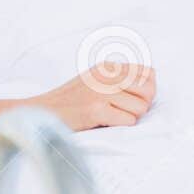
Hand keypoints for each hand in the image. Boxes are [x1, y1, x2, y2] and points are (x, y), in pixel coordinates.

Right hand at [37, 65, 157, 130]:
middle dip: (142, 105)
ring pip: (141, 108)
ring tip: (111, 118)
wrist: (40, 113)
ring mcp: (100, 91)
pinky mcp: (96, 109)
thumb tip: (152, 82)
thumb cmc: (69, 102)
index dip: (147, 91)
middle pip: (149, 90)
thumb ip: (119, 79)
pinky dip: (120, 126)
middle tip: (125, 112)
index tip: (134, 100)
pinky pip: (128, 121)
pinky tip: (105, 123)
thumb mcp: (94, 81)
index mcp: (107, 67)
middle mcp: (105, 75)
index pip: (149, 73)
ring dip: (130, 118)